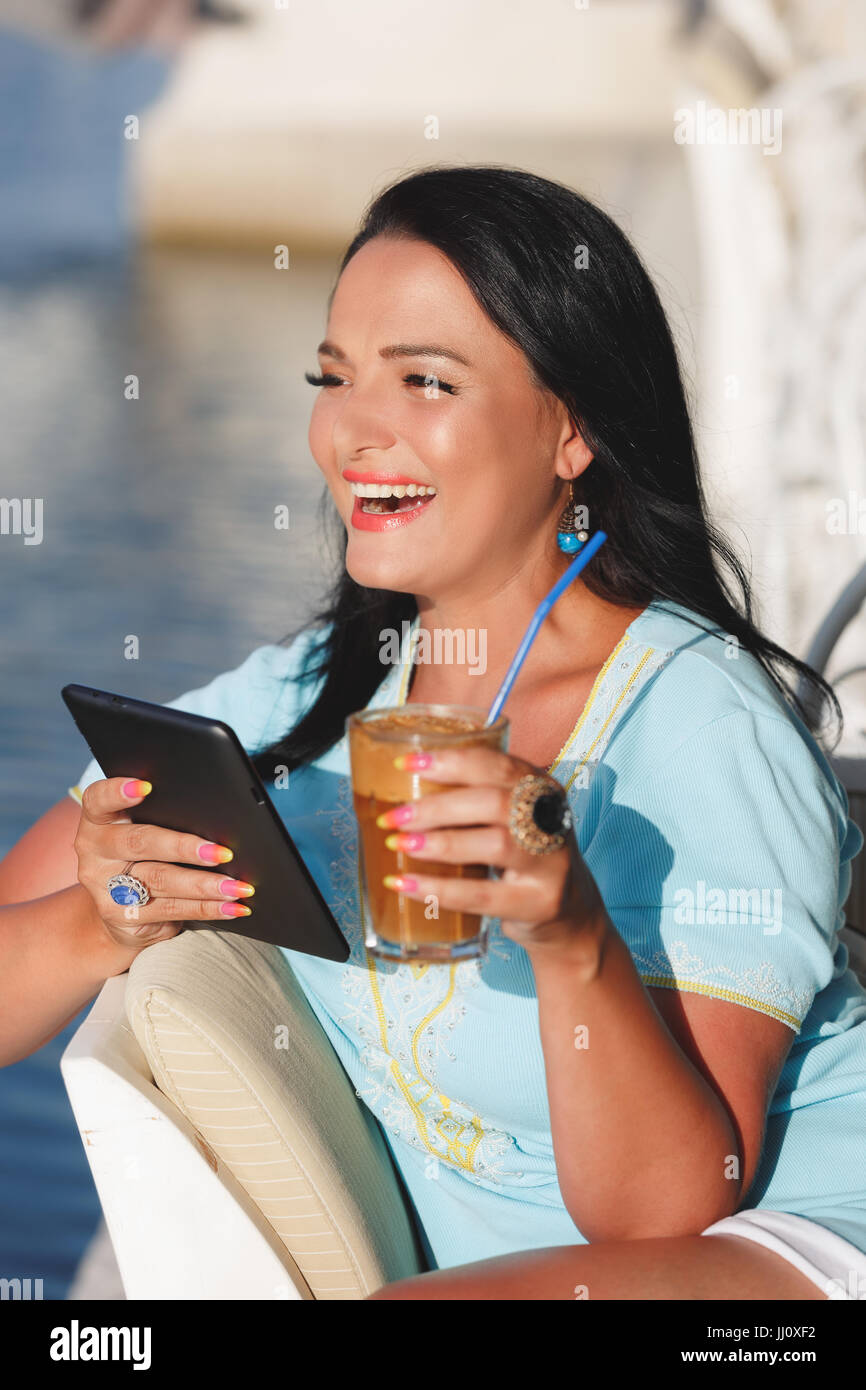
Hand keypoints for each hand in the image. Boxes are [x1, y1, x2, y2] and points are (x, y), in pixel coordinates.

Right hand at [74, 776, 254, 949]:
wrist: (120, 913)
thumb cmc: (142, 858)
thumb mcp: (142, 832)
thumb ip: (164, 819)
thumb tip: (219, 820)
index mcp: (98, 821)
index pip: (99, 800)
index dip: (118, 792)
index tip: (146, 787)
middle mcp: (96, 852)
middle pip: (139, 842)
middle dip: (184, 847)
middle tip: (222, 852)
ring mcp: (106, 888)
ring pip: (161, 880)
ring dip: (205, 884)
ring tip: (236, 886)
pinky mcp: (124, 917)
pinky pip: (172, 909)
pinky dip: (207, 908)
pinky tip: (231, 906)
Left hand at [378, 746, 605, 952]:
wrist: (570, 913)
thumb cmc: (524, 856)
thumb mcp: (512, 819)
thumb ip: (475, 801)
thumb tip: (402, 791)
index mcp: (541, 788)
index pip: (496, 764)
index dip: (450, 761)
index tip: (406, 764)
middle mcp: (551, 820)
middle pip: (493, 802)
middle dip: (436, 806)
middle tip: (393, 817)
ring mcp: (551, 862)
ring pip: (494, 844)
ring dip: (440, 843)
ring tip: (400, 844)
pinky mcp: (540, 901)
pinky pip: (484, 894)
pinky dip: (439, 889)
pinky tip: (406, 885)